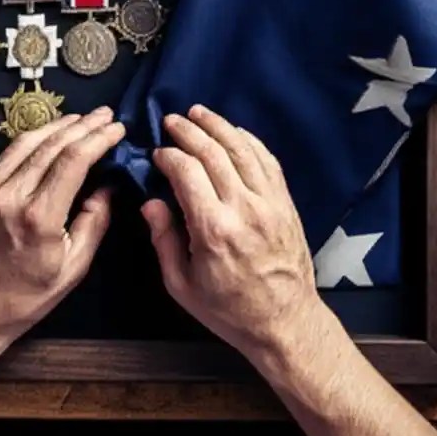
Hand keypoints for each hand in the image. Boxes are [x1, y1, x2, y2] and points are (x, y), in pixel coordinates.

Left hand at [0, 107, 124, 344]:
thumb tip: (110, 185)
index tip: (118, 128)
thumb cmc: (26, 298)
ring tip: (81, 118)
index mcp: (38, 217)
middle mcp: (9, 197)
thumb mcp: (74, 267)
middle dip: (82, 125)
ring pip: (25, 143)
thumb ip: (95, 221)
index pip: (73, 160)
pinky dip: (31, 140)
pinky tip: (48, 136)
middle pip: (51, 145)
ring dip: (56, 125)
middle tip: (106, 115)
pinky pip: (6, 156)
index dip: (98, 138)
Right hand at [141, 104, 326, 358]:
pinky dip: (249, 141)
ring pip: (243, 149)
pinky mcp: (285, 203)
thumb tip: (151, 202)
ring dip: (218, 126)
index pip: (187, 172)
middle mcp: (243, 208)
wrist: (284, 321)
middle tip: (171, 121)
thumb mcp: (182, 285)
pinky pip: (268, 161)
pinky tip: (234, 132)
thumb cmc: (228, 310)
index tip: (157, 154)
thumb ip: (164, 240)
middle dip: (188, 131)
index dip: (168, 155)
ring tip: (199, 113)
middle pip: (214, 152)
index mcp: (212, 229)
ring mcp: (269, 202)